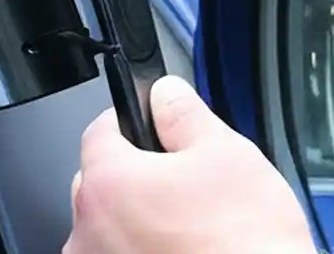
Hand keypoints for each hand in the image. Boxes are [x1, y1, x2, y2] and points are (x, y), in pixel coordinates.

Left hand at [63, 76, 314, 253]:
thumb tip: (166, 95)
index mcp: (108, 183)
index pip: (101, 131)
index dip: (131, 121)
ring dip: (135, 219)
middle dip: (135, 173)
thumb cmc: (246, 244)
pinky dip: (141, 250)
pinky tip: (181, 250)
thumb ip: (184, 116)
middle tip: (183, 181)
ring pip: (108, 226)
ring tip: (188, 226)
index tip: (153, 125)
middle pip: (100, 181)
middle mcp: (88, 230)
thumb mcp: (227, 156)